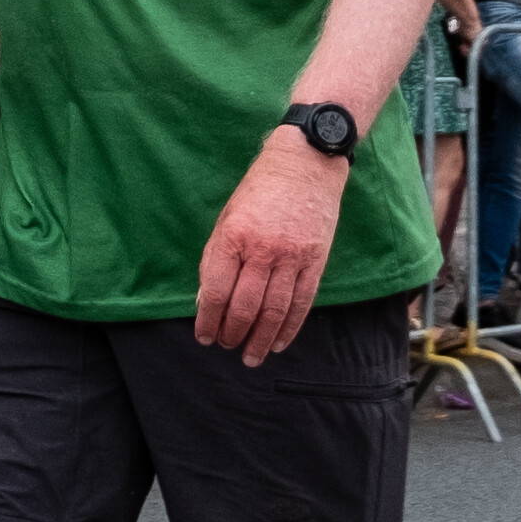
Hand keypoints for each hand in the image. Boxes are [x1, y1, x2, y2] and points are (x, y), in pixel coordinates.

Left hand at [193, 129, 348, 364]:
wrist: (305, 165)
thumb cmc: (259, 191)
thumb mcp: (226, 219)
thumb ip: (214, 259)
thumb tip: (205, 300)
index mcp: (233, 237)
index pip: (215, 290)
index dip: (208, 320)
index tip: (204, 337)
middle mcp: (262, 249)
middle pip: (245, 306)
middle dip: (233, 333)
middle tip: (227, 346)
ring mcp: (292, 256)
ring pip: (274, 310)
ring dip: (261, 340)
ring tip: (251, 357)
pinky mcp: (315, 260)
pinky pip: (302, 302)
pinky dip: (289, 327)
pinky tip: (279, 343)